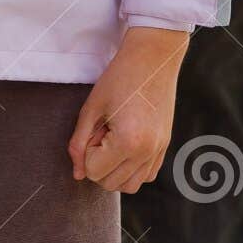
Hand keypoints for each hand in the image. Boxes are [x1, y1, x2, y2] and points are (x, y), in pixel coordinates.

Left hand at [67, 26, 188, 192]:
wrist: (153, 57)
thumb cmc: (119, 78)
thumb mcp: (91, 108)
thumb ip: (79, 143)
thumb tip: (77, 174)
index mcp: (128, 142)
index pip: (93, 172)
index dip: (86, 153)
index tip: (93, 129)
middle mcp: (147, 152)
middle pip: (110, 184)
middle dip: (99, 164)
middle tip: (102, 132)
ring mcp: (159, 150)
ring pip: (129, 185)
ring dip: (115, 171)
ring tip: (113, 140)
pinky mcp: (165, 146)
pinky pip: (146, 175)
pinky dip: (132, 169)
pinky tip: (126, 144)